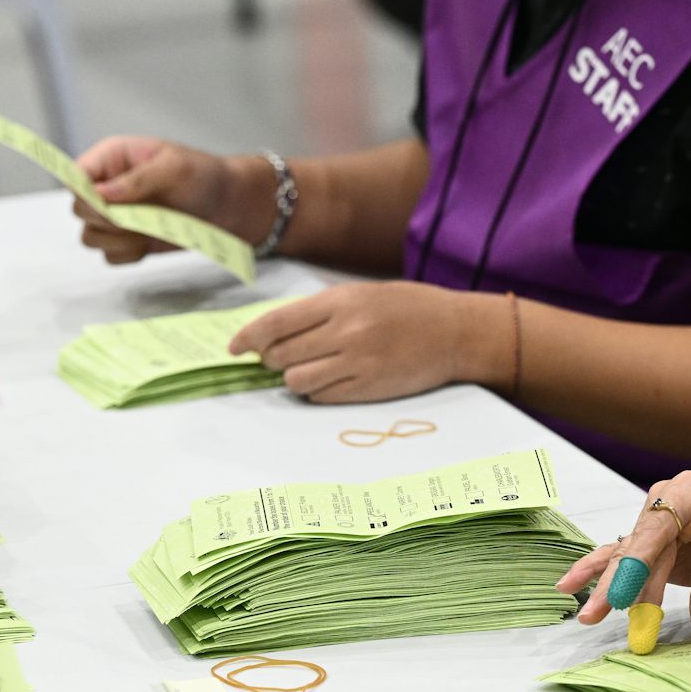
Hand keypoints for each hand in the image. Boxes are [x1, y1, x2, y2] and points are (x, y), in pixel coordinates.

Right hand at [72, 136, 272, 262]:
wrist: (228, 206)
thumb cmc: (204, 176)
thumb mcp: (174, 168)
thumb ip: (136, 180)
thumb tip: (100, 194)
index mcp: (113, 158)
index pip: (75, 175)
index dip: (83, 192)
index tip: (107, 204)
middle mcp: (108, 186)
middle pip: (78, 210)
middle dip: (106, 220)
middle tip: (139, 218)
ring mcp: (115, 216)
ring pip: (90, 237)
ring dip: (118, 240)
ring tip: (150, 229)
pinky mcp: (127, 240)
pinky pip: (110, 257)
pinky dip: (128, 255)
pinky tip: (150, 243)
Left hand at [229, 281, 493, 402]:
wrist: (457, 332)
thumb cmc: (409, 309)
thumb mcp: (362, 295)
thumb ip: (321, 310)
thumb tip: (276, 332)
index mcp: (340, 301)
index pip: (277, 322)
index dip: (248, 337)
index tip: (233, 348)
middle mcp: (345, 331)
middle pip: (281, 355)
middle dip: (272, 360)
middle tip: (280, 359)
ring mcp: (357, 362)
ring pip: (297, 380)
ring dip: (293, 378)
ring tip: (310, 370)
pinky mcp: (368, 387)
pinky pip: (322, 396)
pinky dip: (317, 391)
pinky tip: (331, 380)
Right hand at [557, 471, 690, 634]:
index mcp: (690, 491)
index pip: (656, 531)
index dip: (636, 565)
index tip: (620, 594)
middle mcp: (665, 499)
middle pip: (635, 547)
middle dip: (616, 583)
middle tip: (597, 612)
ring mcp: (655, 518)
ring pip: (626, 556)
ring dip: (608, 587)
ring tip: (588, 614)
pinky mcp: (654, 540)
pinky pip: (624, 557)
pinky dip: (602, 573)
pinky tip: (572, 585)